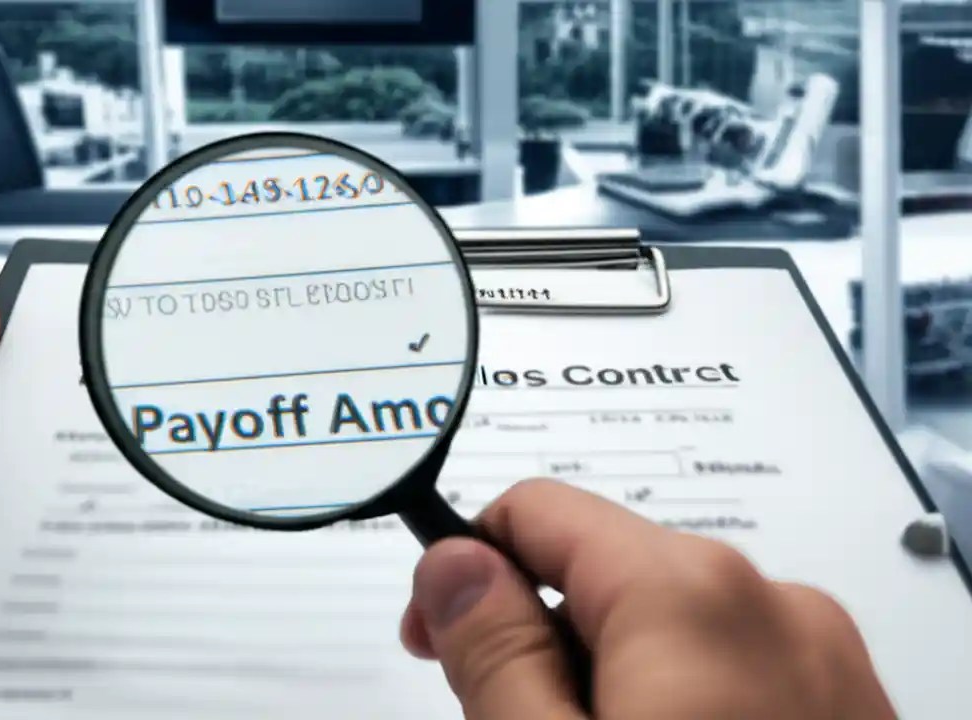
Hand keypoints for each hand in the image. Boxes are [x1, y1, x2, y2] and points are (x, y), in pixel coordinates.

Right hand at [399, 479, 897, 718]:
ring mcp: (825, 660)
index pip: (539, 510)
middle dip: (538, 638)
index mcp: (690, 593)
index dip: (465, 564)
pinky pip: (730, 674)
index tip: (435, 637)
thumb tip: (455, 564)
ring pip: (666, 629)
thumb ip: (494, 651)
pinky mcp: (847, 712)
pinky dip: (674, 709)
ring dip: (603, 681)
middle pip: (605, 571)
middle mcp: (773, 603)